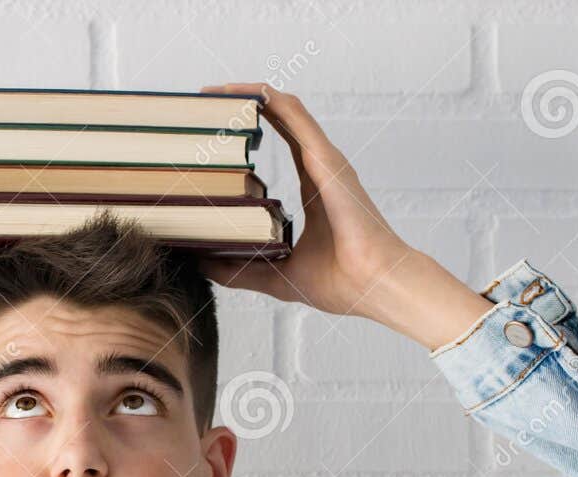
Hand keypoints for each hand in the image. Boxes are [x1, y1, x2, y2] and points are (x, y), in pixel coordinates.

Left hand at [195, 83, 490, 350]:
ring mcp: (325, 160)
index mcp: (314, 188)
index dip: (251, 130)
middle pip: (281, 119)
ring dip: (251, 94)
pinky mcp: (326, 159)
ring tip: (216, 91)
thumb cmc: (341, 283)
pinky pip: (295, 115)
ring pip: (286, 109)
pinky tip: (243, 91)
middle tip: (206, 102)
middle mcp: (321, 167)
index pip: (281, 143)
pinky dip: (268, 99)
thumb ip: (239, 269)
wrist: (375, 286)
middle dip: (245, 105)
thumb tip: (202, 262)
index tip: (218, 126)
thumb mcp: (276, 274)